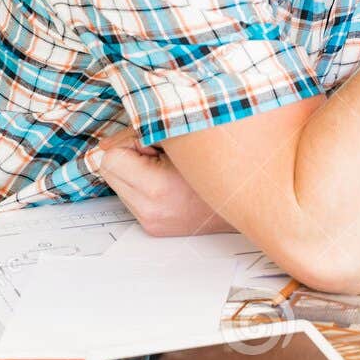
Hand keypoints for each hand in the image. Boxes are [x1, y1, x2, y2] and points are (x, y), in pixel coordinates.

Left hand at [97, 127, 232, 236]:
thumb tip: (107, 143)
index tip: (156, 142)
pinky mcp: (155, 227)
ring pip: (121, 184)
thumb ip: (146, 132)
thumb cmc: (224, 163)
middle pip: (110, 172)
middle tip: (162, 154)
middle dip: (130, 156)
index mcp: (158, 190)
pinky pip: (134, 197)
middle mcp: (151, 212)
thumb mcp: (185, 139)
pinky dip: (146, 185)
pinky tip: (171, 181)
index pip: (111, 159)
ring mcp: (152, 222)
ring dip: (138, 171)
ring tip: (170, 169)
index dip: (131, 142)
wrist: (252, 197)